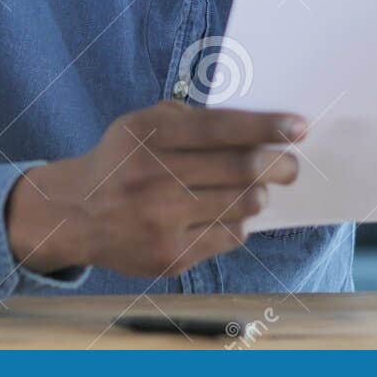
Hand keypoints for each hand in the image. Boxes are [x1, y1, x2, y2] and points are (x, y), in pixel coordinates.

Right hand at [5, 100, 305, 277]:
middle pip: (242, 170)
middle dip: (280, 166)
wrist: (76, 215)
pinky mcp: (170, 257)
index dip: (267, 127)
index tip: (300, 127)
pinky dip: (238, 223)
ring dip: (259, 195)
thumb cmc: (123, 160)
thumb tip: (260, 127)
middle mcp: (153, 178)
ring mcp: (161, 222)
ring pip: (244, 206)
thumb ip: (192, 120)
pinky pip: (230, 237)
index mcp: (148, 135)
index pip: (222, 128)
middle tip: (292, 166)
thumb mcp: (142, 123)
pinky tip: (225, 214)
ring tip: (254, 190)